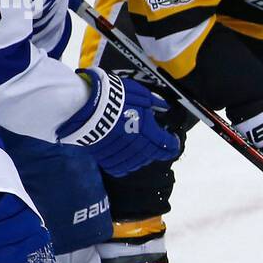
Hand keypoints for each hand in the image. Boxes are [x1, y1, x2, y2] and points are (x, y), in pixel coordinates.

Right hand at [57, 68, 180, 176]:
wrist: (88, 106)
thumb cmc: (117, 98)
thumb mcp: (140, 94)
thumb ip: (154, 102)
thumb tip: (164, 107)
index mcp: (149, 133)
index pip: (166, 145)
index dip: (173, 144)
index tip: (174, 141)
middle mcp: (138, 148)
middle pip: (152, 155)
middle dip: (157, 150)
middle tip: (156, 144)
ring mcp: (121, 155)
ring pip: (136, 164)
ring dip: (140, 158)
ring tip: (140, 151)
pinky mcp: (105, 158)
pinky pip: (118, 167)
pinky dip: (123, 165)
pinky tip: (124, 159)